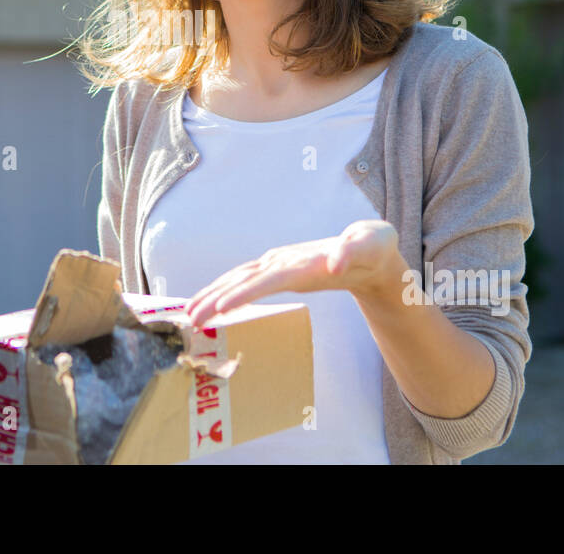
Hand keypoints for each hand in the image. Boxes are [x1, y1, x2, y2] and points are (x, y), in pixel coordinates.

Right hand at [185, 220, 402, 325]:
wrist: (370, 248)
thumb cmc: (373, 247)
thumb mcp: (374, 244)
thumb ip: (354, 250)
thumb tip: (335, 262)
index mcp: (302, 261)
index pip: (267, 279)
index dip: (242, 293)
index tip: (219, 308)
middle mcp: (284, 260)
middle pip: (242, 278)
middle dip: (214, 297)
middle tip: (190, 318)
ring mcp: (279, 264)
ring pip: (238, 279)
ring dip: (212, 294)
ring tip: (189, 313)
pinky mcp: (278, 271)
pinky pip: (245, 281)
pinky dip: (224, 291)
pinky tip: (212, 303)